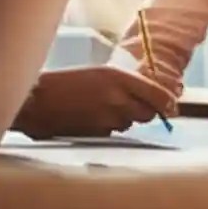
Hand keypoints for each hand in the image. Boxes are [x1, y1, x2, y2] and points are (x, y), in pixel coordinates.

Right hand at [13, 66, 178, 139]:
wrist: (34, 101)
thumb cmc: (65, 84)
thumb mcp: (99, 74)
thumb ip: (126, 84)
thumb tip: (153, 96)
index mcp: (118, 78)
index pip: (157, 94)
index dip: (168, 102)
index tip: (173, 107)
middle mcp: (117, 98)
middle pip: (148, 113)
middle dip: (146, 111)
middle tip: (135, 106)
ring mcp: (107, 118)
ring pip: (130, 123)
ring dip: (125, 118)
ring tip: (104, 108)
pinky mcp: (97, 133)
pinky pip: (113, 132)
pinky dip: (109, 127)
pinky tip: (93, 118)